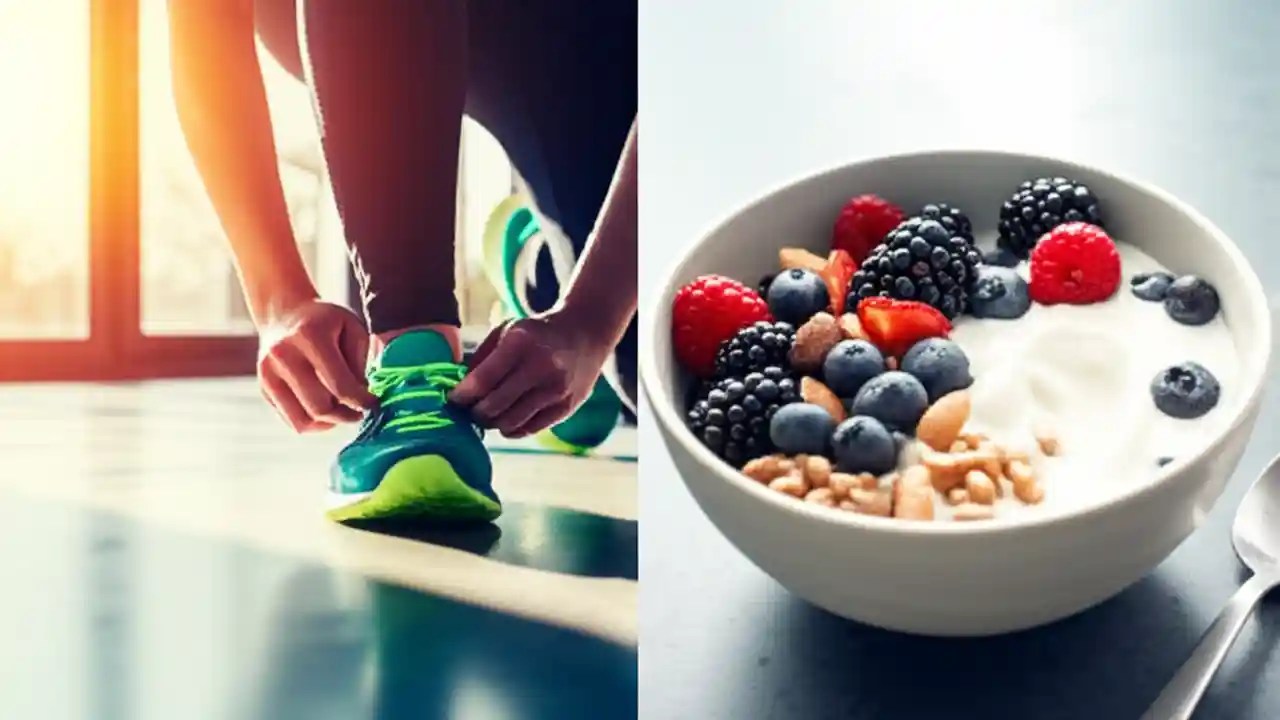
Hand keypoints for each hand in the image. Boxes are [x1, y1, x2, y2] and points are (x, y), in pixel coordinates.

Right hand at [257, 299, 375, 432]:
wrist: (285, 313)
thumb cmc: (326, 321)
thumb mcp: (352, 328)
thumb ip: (360, 361)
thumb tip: (362, 397)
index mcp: (309, 335)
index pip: (339, 385)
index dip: (362, 401)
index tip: (373, 404)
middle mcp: (283, 355)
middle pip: (320, 407)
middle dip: (346, 415)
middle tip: (359, 411)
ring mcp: (268, 373)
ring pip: (304, 421)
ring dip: (329, 423)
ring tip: (342, 411)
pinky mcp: (264, 387)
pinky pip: (292, 421)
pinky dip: (314, 423)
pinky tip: (325, 410)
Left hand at [450, 312, 611, 437]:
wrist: (585, 335)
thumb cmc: (536, 334)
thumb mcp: (506, 332)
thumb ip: (481, 359)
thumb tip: (458, 392)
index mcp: (521, 342)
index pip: (482, 380)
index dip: (462, 396)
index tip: (453, 400)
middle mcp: (541, 366)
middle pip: (494, 406)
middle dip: (474, 412)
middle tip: (468, 409)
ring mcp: (556, 389)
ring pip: (510, 423)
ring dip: (492, 423)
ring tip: (487, 414)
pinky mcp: (567, 407)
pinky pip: (529, 429)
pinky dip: (512, 428)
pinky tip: (508, 417)